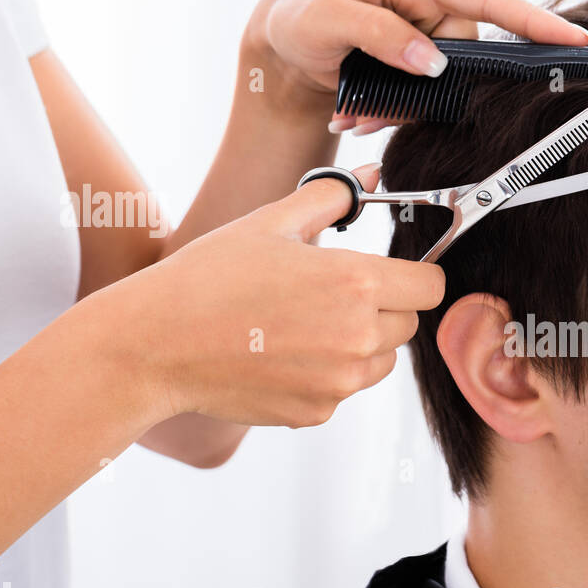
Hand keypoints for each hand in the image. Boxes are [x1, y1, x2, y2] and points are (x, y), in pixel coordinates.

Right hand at [117, 164, 444, 427]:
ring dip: (361, 343)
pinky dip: (327, 374)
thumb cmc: (209, 277)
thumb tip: (374, 174)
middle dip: (384, 306)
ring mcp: (339, 382)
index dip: (415, 275)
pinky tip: (282, 353)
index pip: (431, 286)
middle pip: (409, 324)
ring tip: (304, 324)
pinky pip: (345, 388)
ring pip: (382, 360)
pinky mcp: (318, 412)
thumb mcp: (271, 223)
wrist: (156, 345)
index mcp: (355, 283)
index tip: (393, 271)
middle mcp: (357, 337)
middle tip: (332, 293)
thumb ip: (333, 197)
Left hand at [242, 0, 587, 129]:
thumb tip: (429, 60)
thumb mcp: (326, 20)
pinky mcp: (428, 54)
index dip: (534, 21)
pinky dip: (402, 106)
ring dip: (406, 103)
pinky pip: (435, 91)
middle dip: (427, 89)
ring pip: (450, 81)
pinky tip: (366, 106)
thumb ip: (378, 35)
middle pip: (467, 54)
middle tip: (372, 106)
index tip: (572, 41)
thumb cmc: (302, 15)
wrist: (287, 39)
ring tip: (359, 106)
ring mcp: (434, 26)